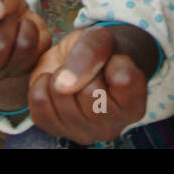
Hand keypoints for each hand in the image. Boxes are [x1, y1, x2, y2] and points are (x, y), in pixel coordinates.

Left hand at [28, 27, 148, 144]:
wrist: (80, 61)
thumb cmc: (101, 52)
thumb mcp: (102, 39)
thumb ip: (91, 53)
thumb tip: (64, 86)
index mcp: (134, 107)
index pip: (123, 80)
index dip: (113, 60)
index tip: (112, 62)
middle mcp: (112, 128)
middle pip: (89, 92)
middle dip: (83, 69)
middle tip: (88, 69)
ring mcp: (83, 134)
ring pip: (62, 96)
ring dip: (61, 75)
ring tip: (71, 75)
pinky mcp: (56, 130)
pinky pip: (39, 104)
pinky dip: (41, 84)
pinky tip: (54, 83)